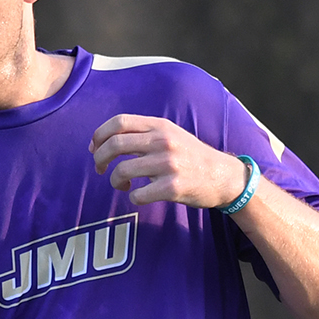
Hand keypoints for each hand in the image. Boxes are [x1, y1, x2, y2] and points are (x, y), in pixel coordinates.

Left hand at [89, 115, 246, 208]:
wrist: (223, 177)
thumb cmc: (190, 157)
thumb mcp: (170, 135)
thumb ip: (142, 134)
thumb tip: (104, 141)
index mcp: (160, 126)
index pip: (119, 122)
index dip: (99, 135)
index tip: (94, 148)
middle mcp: (164, 141)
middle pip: (115, 145)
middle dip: (99, 159)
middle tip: (100, 169)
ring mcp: (168, 164)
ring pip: (122, 171)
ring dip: (115, 180)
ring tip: (122, 184)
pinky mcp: (173, 187)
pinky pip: (138, 195)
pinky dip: (133, 197)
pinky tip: (139, 195)